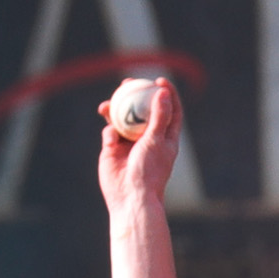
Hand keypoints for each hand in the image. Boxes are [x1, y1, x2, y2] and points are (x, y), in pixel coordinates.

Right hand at [97, 78, 181, 214]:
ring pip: (122, 118)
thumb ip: (159, 117)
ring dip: (116, 108)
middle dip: (135, 94)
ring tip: (109, 103)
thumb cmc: (149, 172)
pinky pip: (110, 132)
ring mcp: (129, 143)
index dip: (166, 94)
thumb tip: (163, 92)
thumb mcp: (156, 141)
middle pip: (142, 110)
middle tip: (129, 82)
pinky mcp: (113, 149)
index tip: (159, 80)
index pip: (169, 111)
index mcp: (165, 138)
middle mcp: (148, 138)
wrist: (130, 197)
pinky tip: (111, 137)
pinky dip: (110, 131)